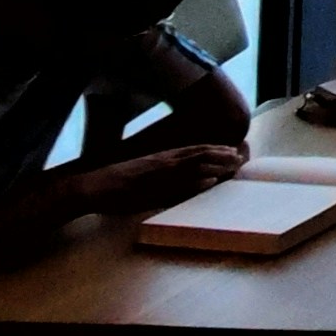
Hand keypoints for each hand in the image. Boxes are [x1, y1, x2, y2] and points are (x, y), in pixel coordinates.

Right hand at [77, 143, 242, 216]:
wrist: (94, 186)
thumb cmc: (117, 184)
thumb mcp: (144, 174)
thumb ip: (163, 173)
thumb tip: (183, 179)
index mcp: (162, 158)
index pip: (194, 150)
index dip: (215, 149)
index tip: (232, 149)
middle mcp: (163, 161)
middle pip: (198, 154)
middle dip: (221, 154)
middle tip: (241, 155)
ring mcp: (158, 173)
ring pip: (192, 166)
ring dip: (215, 165)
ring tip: (233, 164)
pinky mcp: (151, 187)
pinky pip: (177, 184)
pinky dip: (194, 182)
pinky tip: (209, 182)